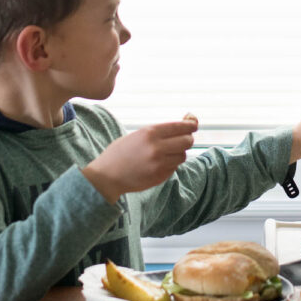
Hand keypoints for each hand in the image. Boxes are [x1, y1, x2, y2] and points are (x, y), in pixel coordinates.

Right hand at [83, 118, 197, 203]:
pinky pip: (174, 167)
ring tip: (166, 153)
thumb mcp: (138, 135)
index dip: (191, 125)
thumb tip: (186, 123)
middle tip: (182, 139)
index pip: (181, 127)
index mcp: (150, 133)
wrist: (106, 176)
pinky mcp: (159, 177)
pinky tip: (158, 163)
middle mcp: (157, 148)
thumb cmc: (121, 152)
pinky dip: (171, 164)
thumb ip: (160, 131)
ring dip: (178, 153)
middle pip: (187, 141)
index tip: (194, 124)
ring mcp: (159, 164)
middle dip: (187, 139)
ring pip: (182, 156)